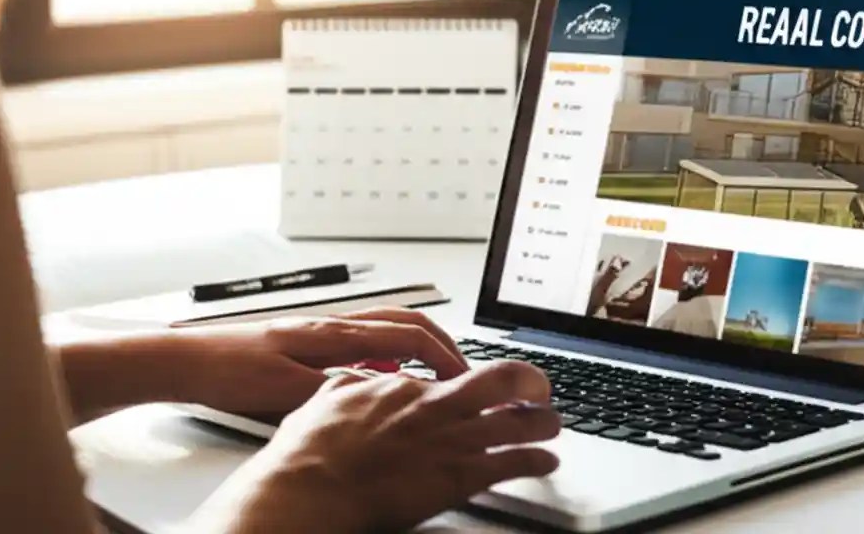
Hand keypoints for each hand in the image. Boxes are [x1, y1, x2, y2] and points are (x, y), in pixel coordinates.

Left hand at [170, 308, 468, 417]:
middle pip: (407, 321)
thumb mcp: (286, 391)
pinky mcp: (309, 342)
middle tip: (462, 372)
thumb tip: (382, 392)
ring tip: (434, 375)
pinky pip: (365, 342)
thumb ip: (337, 389)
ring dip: (418, 347)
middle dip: (443, 343)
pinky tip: (382, 379)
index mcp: (334, 334)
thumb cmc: (227, 371)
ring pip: (387, 329)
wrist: (186, 360)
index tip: (465, 379)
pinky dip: (389, 356)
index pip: (410, 337)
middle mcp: (333, 325)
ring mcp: (322, 331)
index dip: (446, 357)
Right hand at [198, 361, 561, 532]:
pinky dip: (536, 461)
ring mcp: (450, 441)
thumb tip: (352, 381)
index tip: (479, 391)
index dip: (470, 384)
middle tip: (541, 391)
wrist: (310, 487)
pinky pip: (512, 463)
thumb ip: (347, 387)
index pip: (450, 377)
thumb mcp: (324, 400)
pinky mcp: (459, 476)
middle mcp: (435, 407)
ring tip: (554, 425)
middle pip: (500, 383)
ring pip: (517, 422)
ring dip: (543, 424)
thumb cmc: (310, 452)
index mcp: (403, 388)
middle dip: (529, 385)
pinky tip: (546, 462)